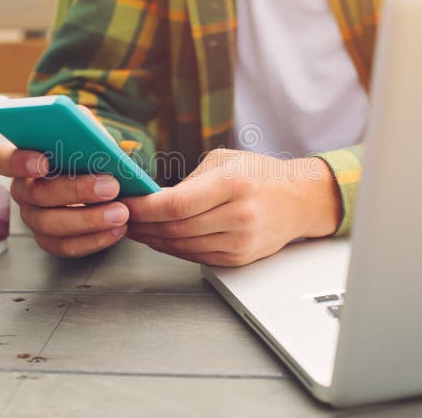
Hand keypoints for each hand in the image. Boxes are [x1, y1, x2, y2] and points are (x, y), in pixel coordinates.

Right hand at [0, 106, 128, 257]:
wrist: (107, 180)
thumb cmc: (90, 152)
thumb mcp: (88, 131)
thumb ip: (83, 126)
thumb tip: (85, 130)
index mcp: (23, 158)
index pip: (3, 160)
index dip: (18, 162)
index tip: (43, 163)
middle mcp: (23, 189)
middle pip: (36, 194)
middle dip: (75, 190)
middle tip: (110, 187)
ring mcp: (33, 217)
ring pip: (51, 224)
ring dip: (89, 219)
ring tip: (120, 213)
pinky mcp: (51, 240)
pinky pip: (66, 246)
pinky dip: (94, 240)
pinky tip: (117, 230)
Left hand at [123, 149, 341, 266]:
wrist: (300, 200)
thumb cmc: (260, 174)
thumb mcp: (224, 161)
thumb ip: (188, 181)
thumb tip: (150, 197)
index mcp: (233, 184)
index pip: (176, 205)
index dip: (143, 209)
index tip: (125, 204)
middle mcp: (238, 216)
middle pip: (174, 229)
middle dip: (141, 225)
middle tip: (121, 217)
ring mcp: (240, 242)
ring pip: (181, 247)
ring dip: (153, 239)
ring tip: (136, 228)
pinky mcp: (239, 259)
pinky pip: (195, 257)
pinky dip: (172, 248)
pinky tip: (160, 237)